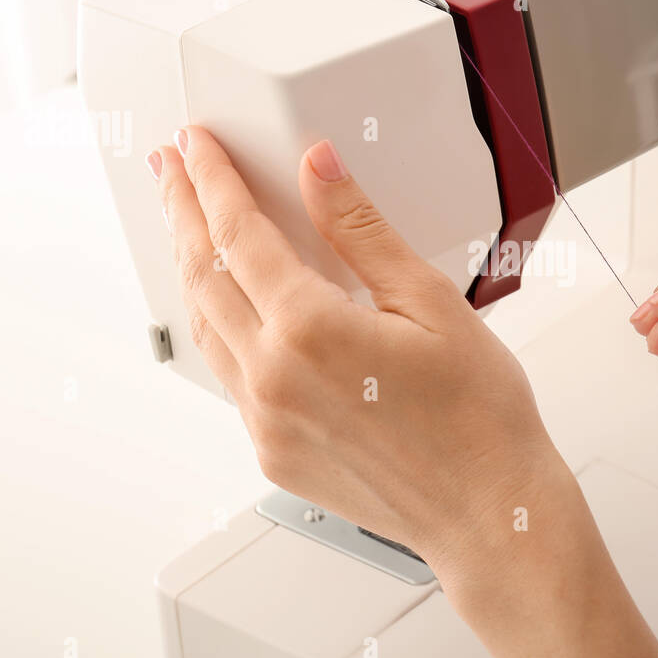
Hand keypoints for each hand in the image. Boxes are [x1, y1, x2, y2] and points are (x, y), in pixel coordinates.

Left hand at [148, 126, 657, 657]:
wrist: (486, 509)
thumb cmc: (478, 419)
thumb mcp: (429, 301)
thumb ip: (362, 231)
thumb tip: (319, 170)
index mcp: (311, 331)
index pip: (237, 233)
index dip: (211, 181)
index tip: (197, 147)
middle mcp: (273, 378)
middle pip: (204, 274)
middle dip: (183, 213)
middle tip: (171, 171)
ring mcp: (267, 420)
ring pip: (205, 327)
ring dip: (191, 269)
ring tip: (187, 229)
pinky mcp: (273, 451)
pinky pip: (227, 375)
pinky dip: (218, 326)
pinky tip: (230, 309)